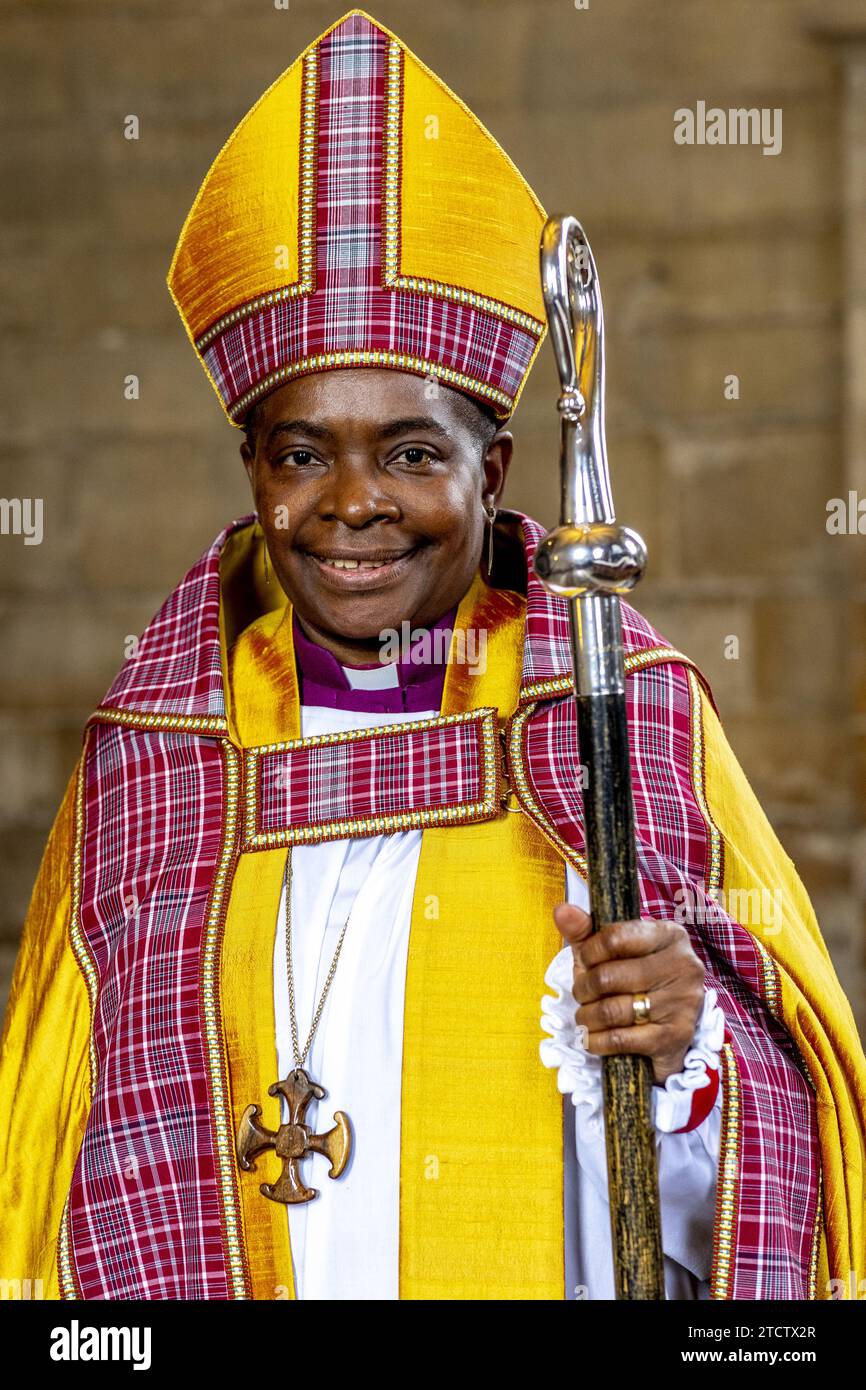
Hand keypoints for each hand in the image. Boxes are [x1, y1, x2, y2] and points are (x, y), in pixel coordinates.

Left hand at [552, 904, 704, 1083]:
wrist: (668, 1027)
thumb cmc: (634, 980)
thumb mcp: (610, 951)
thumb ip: (585, 930)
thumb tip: (561, 910)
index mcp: (670, 935)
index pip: (615, 938)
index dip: (589, 953)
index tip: (584, 962)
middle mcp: (683, 966)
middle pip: (608, 976)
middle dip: (584, 989)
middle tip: (582, 995)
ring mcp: (682, 1003)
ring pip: (612, 1010)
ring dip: (587, 1017)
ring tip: (585, 1016)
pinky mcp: (675, 1037)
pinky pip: (620, 1039)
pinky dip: (597, 1040)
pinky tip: (593, 1037)